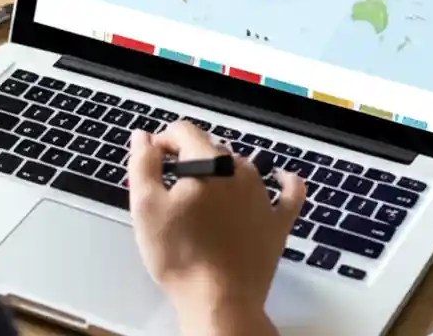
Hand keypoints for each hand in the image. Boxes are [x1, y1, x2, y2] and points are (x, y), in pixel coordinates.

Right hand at [128, 122, 303, 335]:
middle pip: (211, 149)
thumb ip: (143, 165)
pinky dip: (285, 183)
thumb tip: (142, 136)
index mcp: (209, 164)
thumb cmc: (180, 256)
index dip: (164, 141)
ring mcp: (264, 196)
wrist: (219, 300)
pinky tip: (283, 178)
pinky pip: (289, 194)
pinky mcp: (279, 222)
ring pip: (242, 168)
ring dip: (223, 173)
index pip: (185, 132)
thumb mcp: (146, 208)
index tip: (153, 160)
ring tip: (204, 197)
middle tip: (170, 188)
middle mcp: (241, 171)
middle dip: (189, 160)